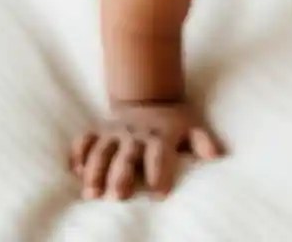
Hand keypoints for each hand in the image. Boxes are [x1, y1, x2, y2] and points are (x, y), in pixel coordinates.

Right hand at [70, 100, 223, 199]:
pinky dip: (78, 154)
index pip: (160, 154)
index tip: (159, 195)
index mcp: (160, 134)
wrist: (149, 95)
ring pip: (101, 151)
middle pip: (126, 155)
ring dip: (94, 171)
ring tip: (91, 193)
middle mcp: (135, 133)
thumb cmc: (174, 121)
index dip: (160, 174)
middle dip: (121, 176)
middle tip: (118, 197)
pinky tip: (75, 172)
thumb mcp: (194, 126)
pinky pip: (83, 140)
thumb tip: (216, 156)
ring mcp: (114, 132)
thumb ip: (204, 142)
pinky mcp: (98, 131)